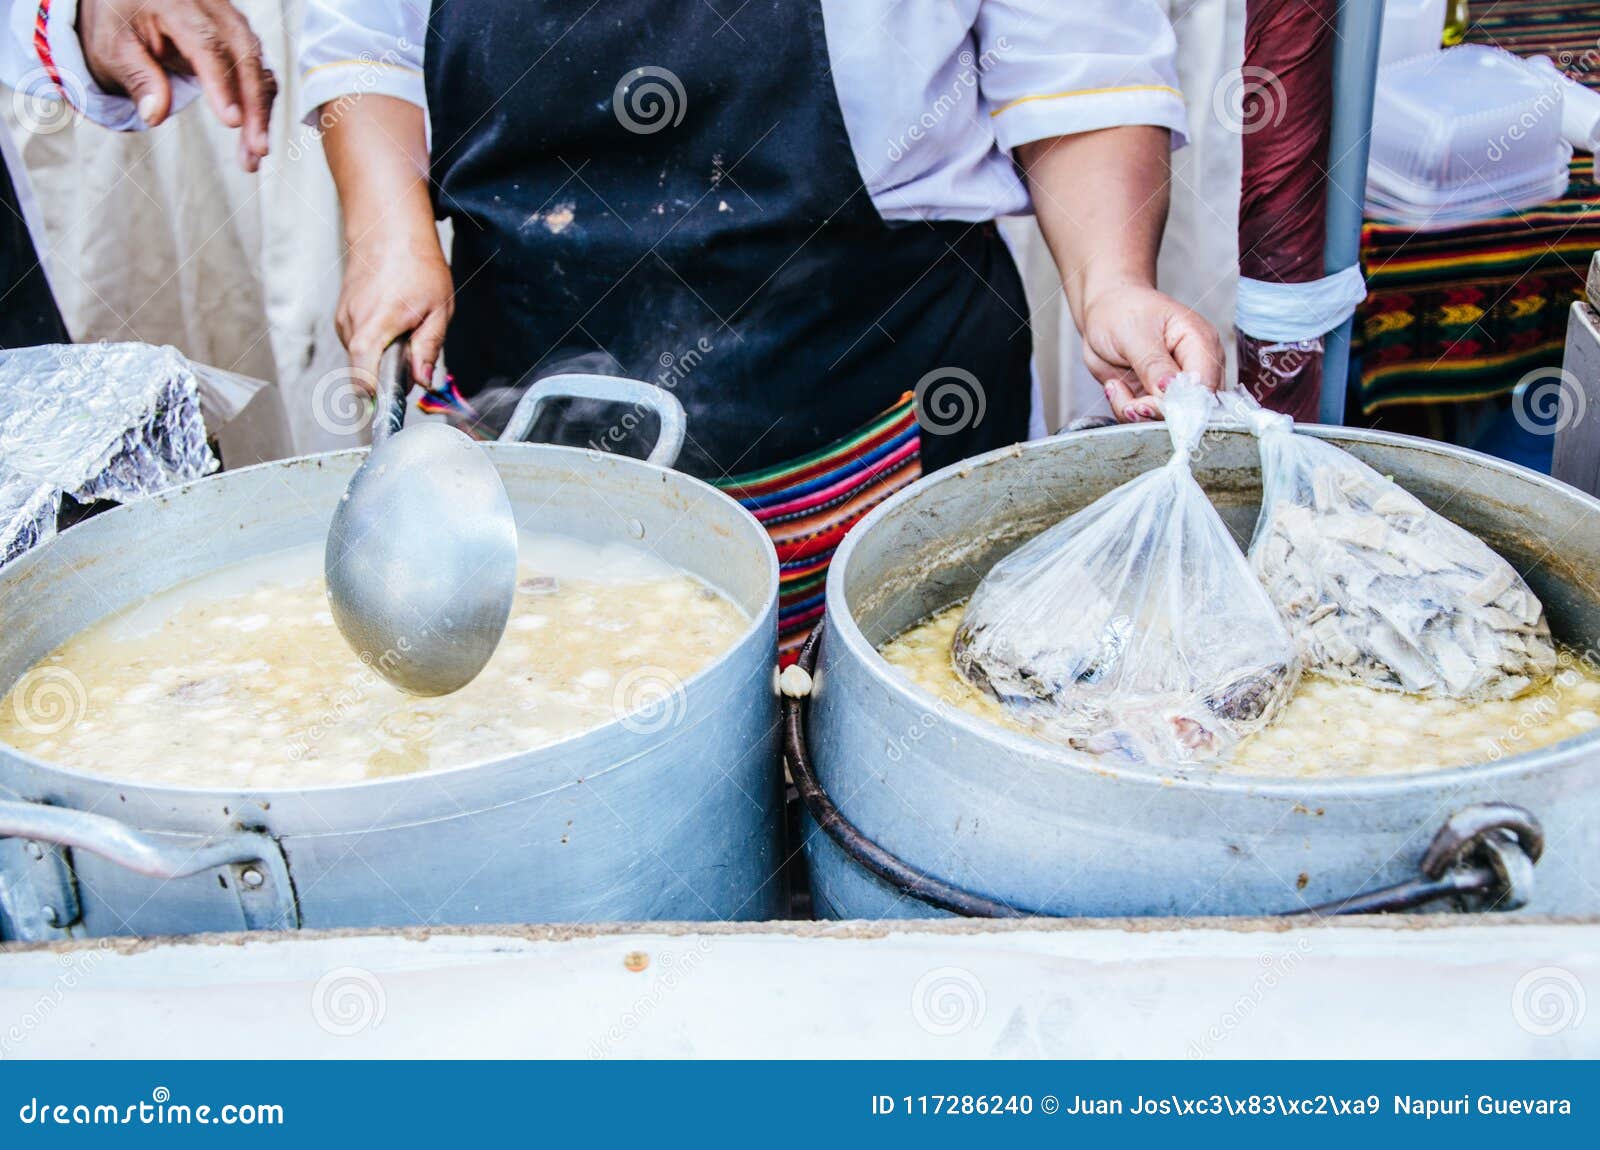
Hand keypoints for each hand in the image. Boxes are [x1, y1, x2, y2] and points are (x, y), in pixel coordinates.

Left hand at [76, 0, 275, 170]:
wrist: (134, 1)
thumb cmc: (122, 20)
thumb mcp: (114, 47)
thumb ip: (137, 78)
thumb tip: (154, 114)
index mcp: (176, 4)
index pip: (207, 44)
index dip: (222, 84)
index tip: (232, 121)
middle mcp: (212, 9)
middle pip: (245, 57)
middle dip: (255, 106)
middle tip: (256, 148)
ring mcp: (232, 23)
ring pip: (260, 68)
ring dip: (261, 113)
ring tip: (254, 154)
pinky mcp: (242, 39)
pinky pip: (260, 74)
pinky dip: (260, 106)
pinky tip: (254, 136)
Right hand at [335, 232, 453, 389]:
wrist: (388, 232)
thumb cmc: (416, 265)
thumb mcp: (438, 310)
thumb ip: (428, 348)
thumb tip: (422, 381)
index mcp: (376, 324)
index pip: (361, 371)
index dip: (371, 394)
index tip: (384, 406)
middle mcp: (352, 324)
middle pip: (364, 372)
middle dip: (388, 375)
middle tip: (413, 356)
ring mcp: (343, 320)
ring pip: (361, 359)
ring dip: (383, 357)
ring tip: (404, 329)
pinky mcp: (342, 318)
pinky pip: (359, 345)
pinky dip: (376, 344)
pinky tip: (391, 323)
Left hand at [1078, 283, 1224, 421]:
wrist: (1104, 312)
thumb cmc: (1122, 312)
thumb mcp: (1134, 334)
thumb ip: (1153, 364)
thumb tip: (1170, 390)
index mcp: (1200, 342)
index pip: (1205, 386)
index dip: (1180, 405)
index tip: (1145, 404)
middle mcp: (1196, 367)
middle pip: (1192, 410)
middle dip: (1155, 413)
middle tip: (1130, 401)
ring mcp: (1178, 386)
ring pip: (1168, 420)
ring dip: (1137, 413)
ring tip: (1117, 388)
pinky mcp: (1158, 398)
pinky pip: (1147, 419)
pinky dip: (1127, 411)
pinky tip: (1116, 388)